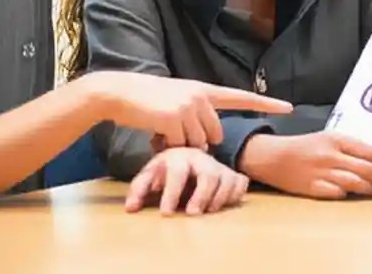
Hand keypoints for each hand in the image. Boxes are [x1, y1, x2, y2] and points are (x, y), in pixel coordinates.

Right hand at [79, 71, 291, 149]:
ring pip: (198, 144)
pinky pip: (181, 146)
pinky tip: (154, 135)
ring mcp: (188, 106)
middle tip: (173, 132)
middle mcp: (200, 96)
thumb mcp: (177, 100)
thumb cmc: (146, 101)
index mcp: (204, 90)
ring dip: (181, 146)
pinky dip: (167, 147)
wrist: (118, 93)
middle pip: (215, 135)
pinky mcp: (174, 118)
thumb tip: (208, 142)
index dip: (266, 104)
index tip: (289, 108)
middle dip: (198, 142)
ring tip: (161, 131)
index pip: (241, 97)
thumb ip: (196, 114)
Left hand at [125, 147, 249, 215]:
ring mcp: (218, 165)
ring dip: (220, 198)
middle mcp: (201, 158)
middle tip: (192, 214)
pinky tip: (225, 203)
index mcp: (179, 157)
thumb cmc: (165, 170)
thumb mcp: (149, 175)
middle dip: (202, 196)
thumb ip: (139, 189)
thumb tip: (130, 208)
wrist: (184, 155)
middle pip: (209, 174)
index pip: (178, 173)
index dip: (172, 193)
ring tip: (208, 212)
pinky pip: (240, 181)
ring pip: (228, 178)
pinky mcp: (231, 173)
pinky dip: (235, 193)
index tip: (166, 214)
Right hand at [239, 132, 371, 198]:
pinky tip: (362, 197)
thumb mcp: (329, 139)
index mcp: (338, 139)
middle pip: (369, 169)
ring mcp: (321, 171)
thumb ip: (353, 149)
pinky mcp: (311, 187)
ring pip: (355, 181)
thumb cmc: (305, 148)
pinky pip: (334, 192)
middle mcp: (332, 154)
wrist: (271, 155)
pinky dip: (349, 194)